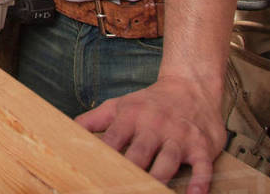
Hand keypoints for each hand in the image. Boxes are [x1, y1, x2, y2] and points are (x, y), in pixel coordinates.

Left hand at [75, 76, 225, 193]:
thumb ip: (93, 120)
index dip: (104, 157)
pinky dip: (201, 181)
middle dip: (130, 170)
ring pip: (168, 159)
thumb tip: (65, 130)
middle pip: (140, 152)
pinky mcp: (202, 145)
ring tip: (151, 192)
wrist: (191, 85)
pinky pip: (203, 166)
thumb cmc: (150, 101)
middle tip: (119, 187)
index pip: (114, 139)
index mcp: (132, 116)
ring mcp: (179, 135)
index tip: (94, 174)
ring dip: (160, 177)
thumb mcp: (119, 105)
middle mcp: (155, 125)